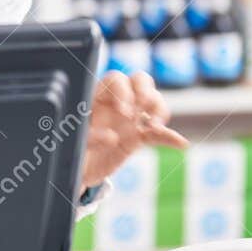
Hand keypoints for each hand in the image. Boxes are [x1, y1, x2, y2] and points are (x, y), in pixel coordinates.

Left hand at [80, 70, 188, 190]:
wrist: (76, 171)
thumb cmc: (71, 148)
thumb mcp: (74, 142)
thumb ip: (90, 138)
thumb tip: (111, 136)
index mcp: (97, 96)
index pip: (116, 80)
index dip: (123, 91)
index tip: (123, 111)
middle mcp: (117, 102)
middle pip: (140, 81)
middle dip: (146, 91)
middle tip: (142, 109)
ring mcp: (130, 118)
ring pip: (153, 102)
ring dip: (159, 110)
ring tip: (154, 126)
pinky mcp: (139, 137)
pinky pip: (159, 133)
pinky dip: (171, 137)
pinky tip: (181, 143)